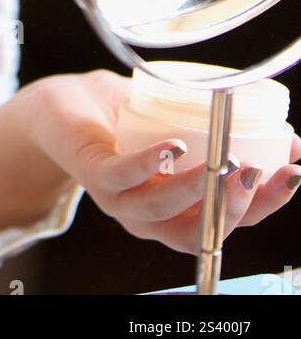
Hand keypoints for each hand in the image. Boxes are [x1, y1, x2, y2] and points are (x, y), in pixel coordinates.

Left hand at [37, 69, 300, 252]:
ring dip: (198, 190)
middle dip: (238, 207)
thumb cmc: (122, 119)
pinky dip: (150, 164)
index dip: (266, 203)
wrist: (62, 108)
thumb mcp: (182, 123)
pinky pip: (122, 177)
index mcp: (176, 208)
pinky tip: (172, 145)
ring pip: (161, 213)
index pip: (228, 220)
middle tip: (264, 172)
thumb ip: (223, 129)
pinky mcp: (93, 172)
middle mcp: (149, 215)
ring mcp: (119, 198)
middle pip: (200, 231)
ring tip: (228, 160)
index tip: (294, 173)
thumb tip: (284, 129)